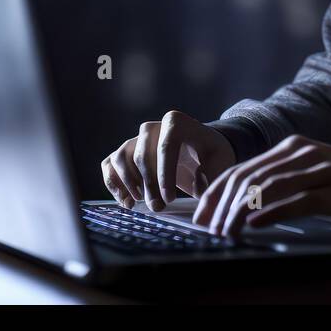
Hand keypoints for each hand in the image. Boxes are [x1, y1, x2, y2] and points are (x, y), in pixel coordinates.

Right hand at [102, 110, 235, 210]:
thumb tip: (198, 187)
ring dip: (127, 183)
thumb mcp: (220, 160)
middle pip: (142, 155)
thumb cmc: (210, 154)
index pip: (165, 146)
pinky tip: (126, 201)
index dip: (164, 174)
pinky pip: (109, 164)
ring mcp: (136, 138)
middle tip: (158, 207)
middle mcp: (152, 127)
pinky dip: (112, 183)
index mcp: (176, 122)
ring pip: (121, 157)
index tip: (169, 198)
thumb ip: (212, 173)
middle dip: (148, 185)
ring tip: (138, 203)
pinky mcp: (126, 152)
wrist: (200, 149)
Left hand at [192, 134, 330, 235]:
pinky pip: (297, 201)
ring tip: (228, 232)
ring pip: (268, 188)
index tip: (202, 216)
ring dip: (242, 212)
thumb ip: (271, 180)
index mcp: (288, 147)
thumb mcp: (301, 173)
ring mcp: (318, 169)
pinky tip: (256, 223)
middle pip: (250, 178)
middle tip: (212, 230)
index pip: (242, 168)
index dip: (216, 193)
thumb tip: (230, 204)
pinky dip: (272, 212)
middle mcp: (300, 152)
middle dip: (224, 206)